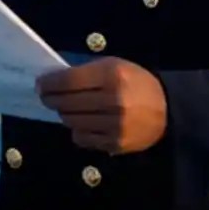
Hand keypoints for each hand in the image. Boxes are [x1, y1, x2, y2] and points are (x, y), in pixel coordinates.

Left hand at [36, 57, 167, 154]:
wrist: (168, 110)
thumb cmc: (135, 83)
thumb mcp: (113, 66)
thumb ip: (85, 72)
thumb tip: (53, 80)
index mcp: (111, 76)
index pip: (67, 81)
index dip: (49, 84)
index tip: (40, 84)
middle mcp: (112, 101)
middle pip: (66, 103)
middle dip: (51, 99)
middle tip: (46, 96)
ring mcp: (114, 124)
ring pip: (71, 121)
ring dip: (65, 114)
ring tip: (67, 108)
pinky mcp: (115, 143)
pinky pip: (82, 138)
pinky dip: (78, 130)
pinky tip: (84, 122)